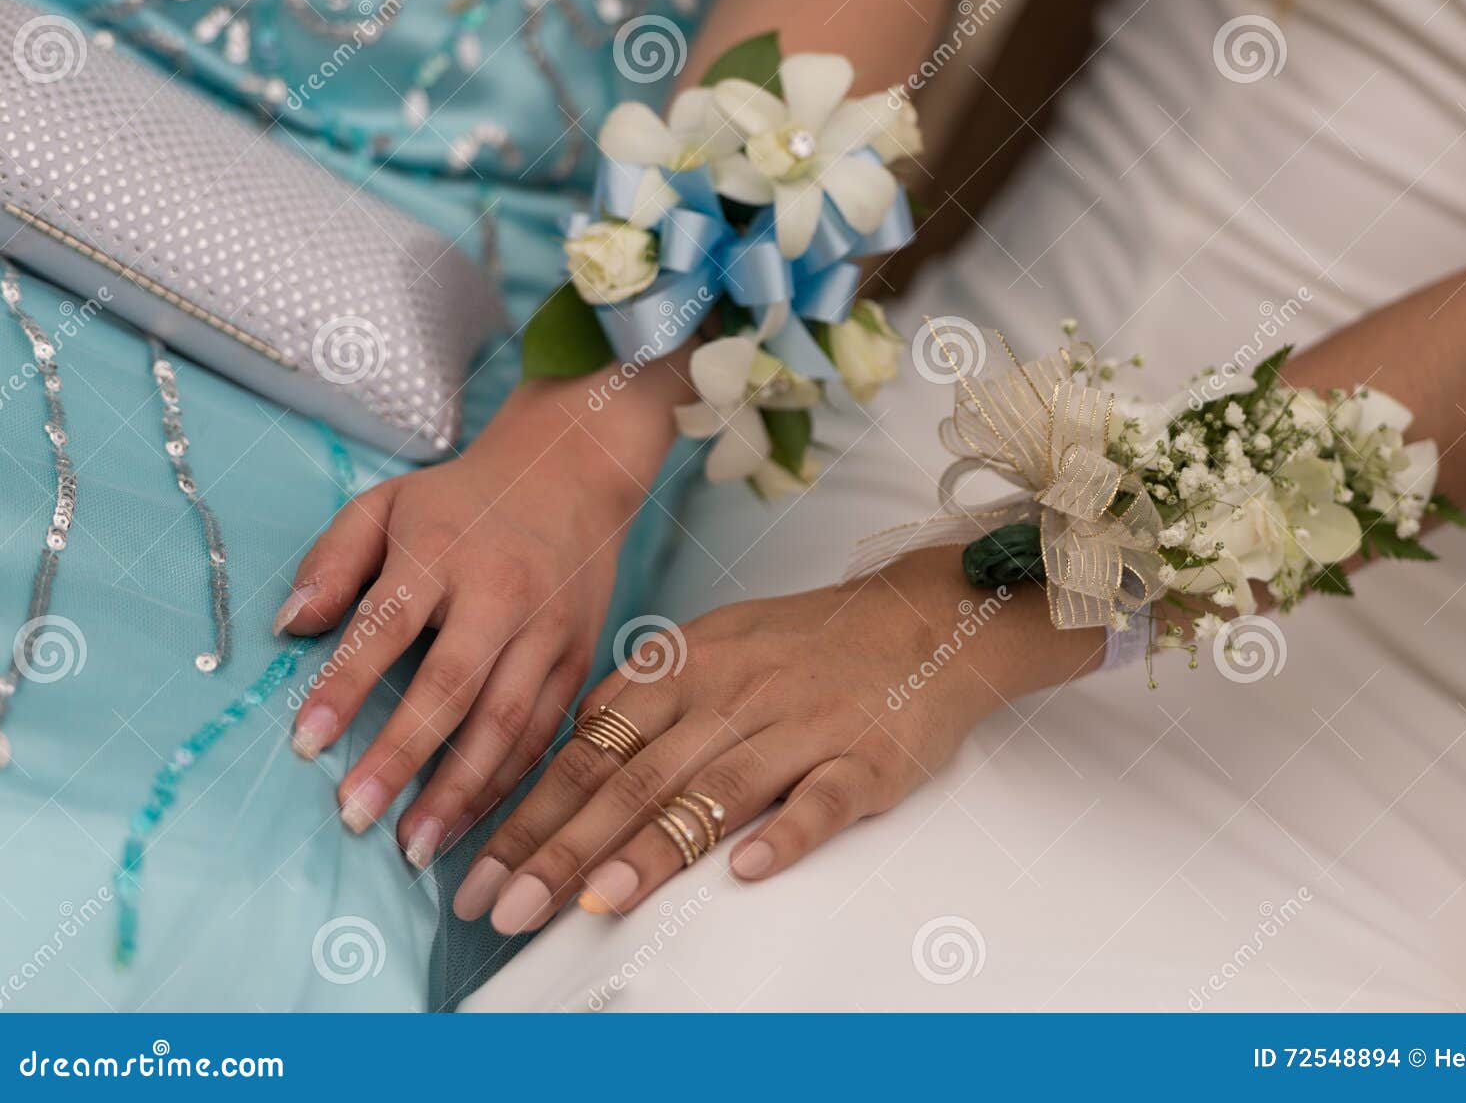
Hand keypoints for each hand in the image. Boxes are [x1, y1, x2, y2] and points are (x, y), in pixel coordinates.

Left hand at [276, 374, 679, 869]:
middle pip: (454, 687)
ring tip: (414, 848)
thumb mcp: (385, 504)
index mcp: (444, 552)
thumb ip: (332, 560)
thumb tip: (289, 628)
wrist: (573, 472)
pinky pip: (545, 732)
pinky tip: (469, 822)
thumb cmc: (464, 500)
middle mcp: (503, 595)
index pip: (387, 625)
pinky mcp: (580, 659)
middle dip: (403, 756)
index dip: (345, 687)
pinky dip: (508, 784)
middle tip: (355, 817)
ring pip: (508, 723)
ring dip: (461, 791)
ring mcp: (550, 632)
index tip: (303, 746)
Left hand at [451, 549, 1087, 931]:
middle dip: (561, 846)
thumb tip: (578, 734)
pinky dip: (786, 834)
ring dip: (650, 849)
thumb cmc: (813, 640)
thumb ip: (649, 688)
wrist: (927, 616)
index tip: (479, 869)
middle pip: (636, 776)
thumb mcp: (717, 639)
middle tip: (504, 906)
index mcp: (690, 666)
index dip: (530, 810)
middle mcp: (735, 694)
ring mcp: (802, 726)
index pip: (592, 746)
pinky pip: (823, 798)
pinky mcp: (867, 759)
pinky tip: (744, 872)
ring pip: (716, 790)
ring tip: (592, 902)